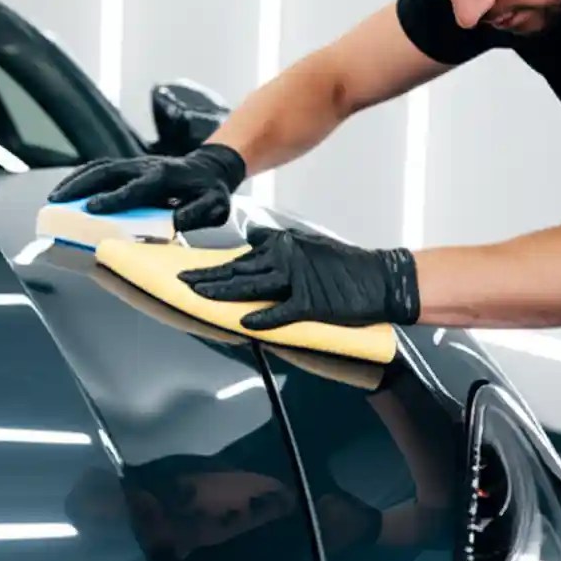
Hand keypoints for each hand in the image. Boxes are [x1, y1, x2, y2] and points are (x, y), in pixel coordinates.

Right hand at [46, 143, 245, 230]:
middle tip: (58, 202)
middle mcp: (147, 166)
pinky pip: (102, 168)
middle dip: (81, 186)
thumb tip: (175, 221)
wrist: (212, 169)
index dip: (114, 198)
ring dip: (76, 181)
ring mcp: (136, 164)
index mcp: (166, 177)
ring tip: (55, 197)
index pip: (136, 188)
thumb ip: (197, 213)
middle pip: (108, 171)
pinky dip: (82, 177)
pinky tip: (68, 189)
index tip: (93, 209)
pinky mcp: (130, 167)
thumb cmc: (211, 192)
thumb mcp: (214, 205)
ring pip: (101, 168)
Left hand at [178, 226, 420, 329]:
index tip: (189, 271)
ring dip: (222, 293)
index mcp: (284, 245)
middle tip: (180, 282)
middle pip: (238, 270)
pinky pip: (281, 312)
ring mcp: (298, 280)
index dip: (212, 266)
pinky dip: (263, 318)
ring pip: (251, 287)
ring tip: (198, 297)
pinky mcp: (312, 303)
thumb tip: (251, 237)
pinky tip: (243, 324)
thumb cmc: (344, 265)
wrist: (381, 277)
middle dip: (206, 278)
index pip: (240, 257)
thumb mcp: (307, 244)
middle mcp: (286, 258)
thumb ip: (277, 243)